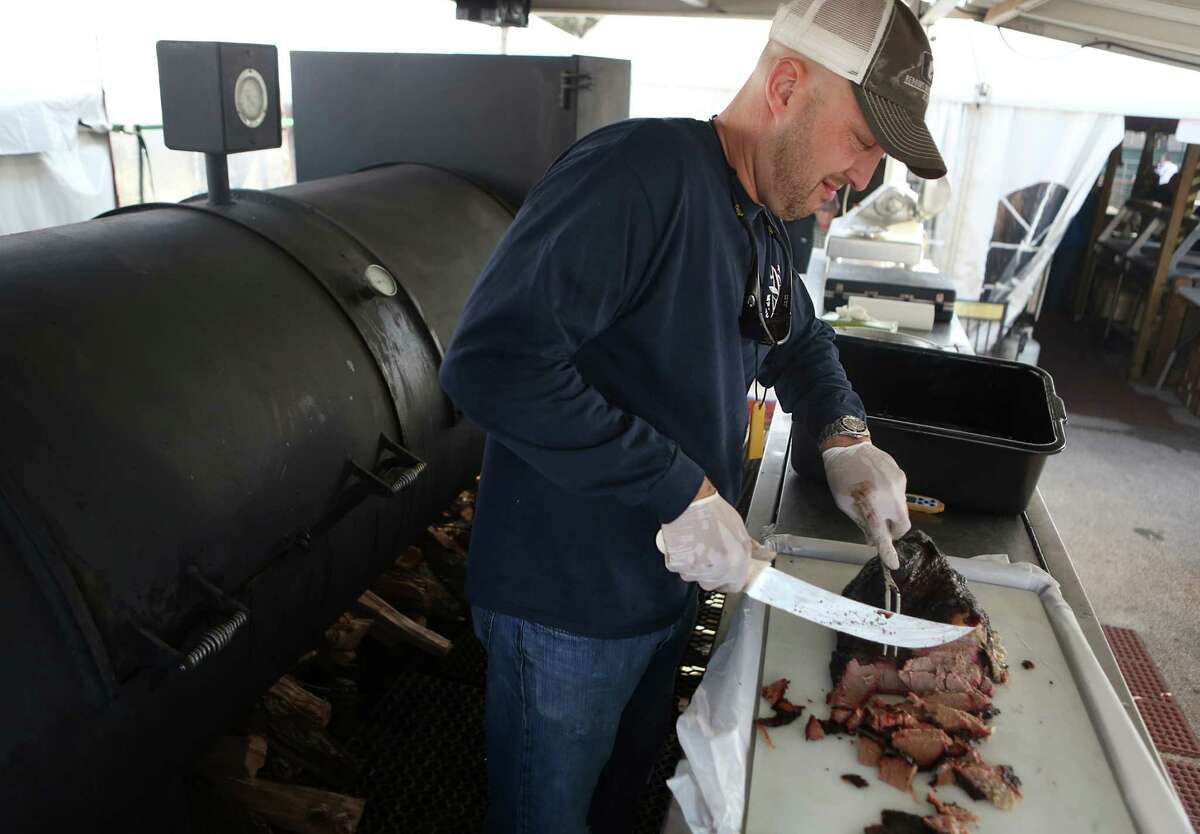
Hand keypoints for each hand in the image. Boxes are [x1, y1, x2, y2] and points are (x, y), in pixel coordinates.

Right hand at [655, 488, 763, 591]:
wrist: (689, 503)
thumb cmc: (713, 513)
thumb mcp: (740, 529)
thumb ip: (749, 548)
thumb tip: (762, 555)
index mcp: (736, 563)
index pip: (735, 586)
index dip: (729, 580)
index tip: (726, 573)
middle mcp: (717, 571)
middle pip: (712, 584)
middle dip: (710, 573)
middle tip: (708, 555)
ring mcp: (696, 570)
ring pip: (694, 577)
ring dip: (694, 567)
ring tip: (695, 546)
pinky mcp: (679, 565)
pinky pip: (679, 568)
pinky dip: (680, 560)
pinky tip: (684, 545)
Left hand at [822, 443, 910, 568]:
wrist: (849, 447)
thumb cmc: (841, 477)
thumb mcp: (845, 503)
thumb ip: (862, 523)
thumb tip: (873, 541)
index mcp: (870, 502)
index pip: (881, 532)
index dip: (887, 550)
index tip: (893, 564)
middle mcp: (889, 494)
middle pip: (903, 525)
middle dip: (894, 531)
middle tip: (882, 529)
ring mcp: (898, 484)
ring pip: (903, 510)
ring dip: (891, 513)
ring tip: (875, 500)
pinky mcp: (902, 476)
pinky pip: (901, 495)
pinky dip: (892, 499)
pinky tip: (878, 488)